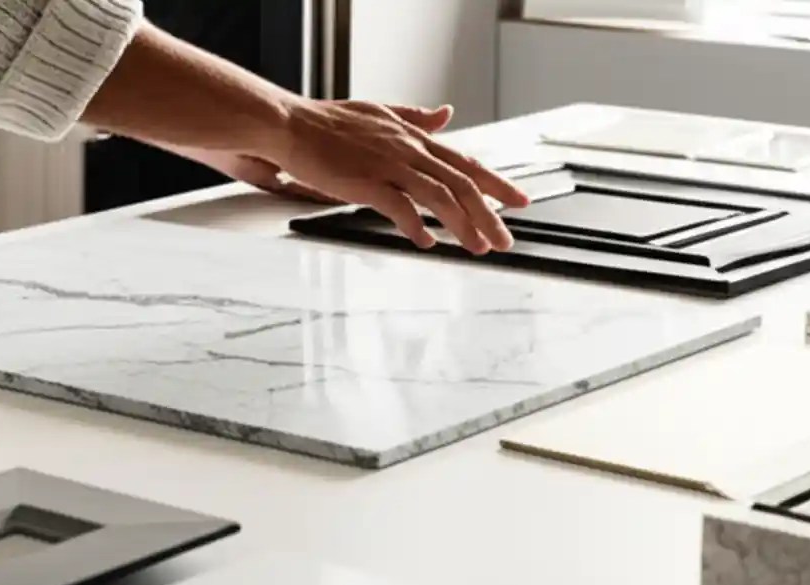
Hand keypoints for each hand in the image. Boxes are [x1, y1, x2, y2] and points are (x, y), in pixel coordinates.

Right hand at [263, 99, 529, 254]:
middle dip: (490, 213)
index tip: (519, 200)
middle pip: (461, 182)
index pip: (466, 162)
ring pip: (440, 195)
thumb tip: (445, 113)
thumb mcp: (380, 112)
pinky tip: (427, 242)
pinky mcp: (366, 180)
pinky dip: (416, 225)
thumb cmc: (327, 123)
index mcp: (413, 136)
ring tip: (478, 247)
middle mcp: (408, 148)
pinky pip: (399, 206)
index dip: (497, 183)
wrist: (289, 124)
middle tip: (506, 240)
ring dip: (463, 224)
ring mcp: (389, 164)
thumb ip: (416, 116)